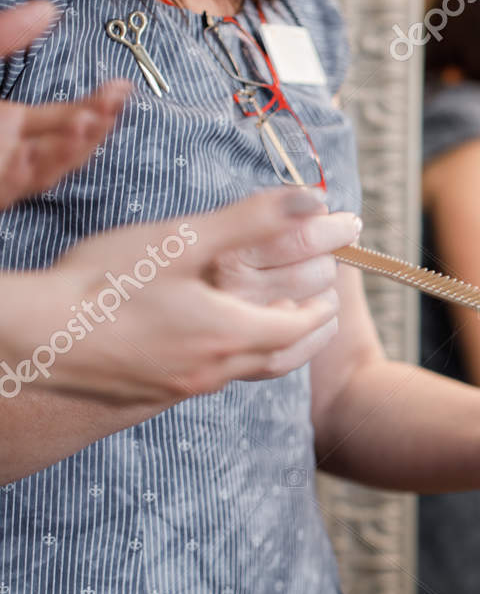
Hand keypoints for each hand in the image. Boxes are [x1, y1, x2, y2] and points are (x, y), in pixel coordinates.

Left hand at [0, 0, 131, 208]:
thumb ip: (4, 37)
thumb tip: (48, 8)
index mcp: (11, 123)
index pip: (68, 118)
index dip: (98, 104)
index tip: (122, 85)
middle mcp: (11, 150)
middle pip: (69, 145)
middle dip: (96, 123)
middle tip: (116, 97)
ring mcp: (2, 171)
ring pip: (52, 168)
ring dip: (76, 147)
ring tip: (94, 118)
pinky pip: (23, 181)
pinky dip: (44, 165)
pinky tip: (58, 144)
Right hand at [35, 187, 347, 401]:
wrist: (34, 340)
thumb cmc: (103, 285)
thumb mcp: (182, 241)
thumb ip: (252, 220)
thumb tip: (313, 201)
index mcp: (230, 335)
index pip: (300, 327)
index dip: (321, 307)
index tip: (333, 290)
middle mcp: (213, 371)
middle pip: (280, 356)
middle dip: (305, 330)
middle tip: (318, 310)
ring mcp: (180, 387)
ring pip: (244, 370)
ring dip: (269, 348)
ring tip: (273, 326)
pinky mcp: (151, 392)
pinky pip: (207, 378)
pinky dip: (229, 357)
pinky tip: (210, 341)